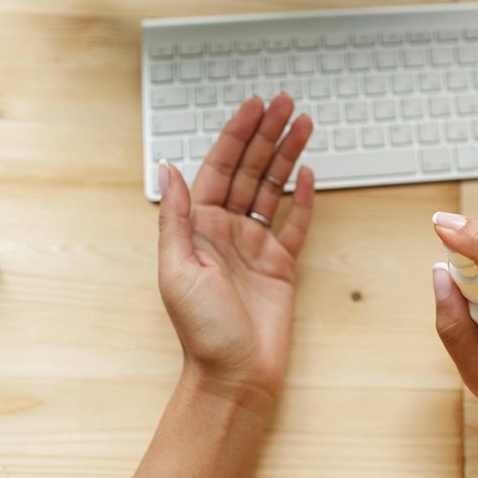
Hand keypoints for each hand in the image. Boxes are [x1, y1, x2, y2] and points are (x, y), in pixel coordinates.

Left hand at [157, 94, 313, 405]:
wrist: (237, 373)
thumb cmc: (203, 329)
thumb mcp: (178, 269)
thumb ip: (177, 217)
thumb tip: (170, 168)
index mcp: (199, 227)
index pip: (220, 168)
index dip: (237, 135)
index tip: (254, 108)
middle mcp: (226, 230)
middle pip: (250, 170)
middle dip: (268, 135)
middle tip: (285, 104)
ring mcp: (255, 245)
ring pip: (273, 189)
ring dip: (287, 156)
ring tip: (303, 125)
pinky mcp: (280, 263)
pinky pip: (293, 223)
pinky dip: (302, 199)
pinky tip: (307, 174)